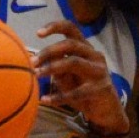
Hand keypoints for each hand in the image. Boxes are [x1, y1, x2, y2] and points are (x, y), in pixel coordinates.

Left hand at [35, 20, 128, 134]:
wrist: (105, 110)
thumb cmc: (83, 89)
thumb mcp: (67, 75)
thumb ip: (56, 65)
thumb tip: (36, 59)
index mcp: (85, 48)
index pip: (71, 29)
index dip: (55, 27)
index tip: (38, 33)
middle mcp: (94, 55)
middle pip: (70, 44)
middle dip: (49, 51)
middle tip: (32, 62)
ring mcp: (99, 71)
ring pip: (73, 62)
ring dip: (52, 68)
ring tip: (36, 75)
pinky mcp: (100, 88)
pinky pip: (76, 91)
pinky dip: (58, 96)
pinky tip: (45, 100)